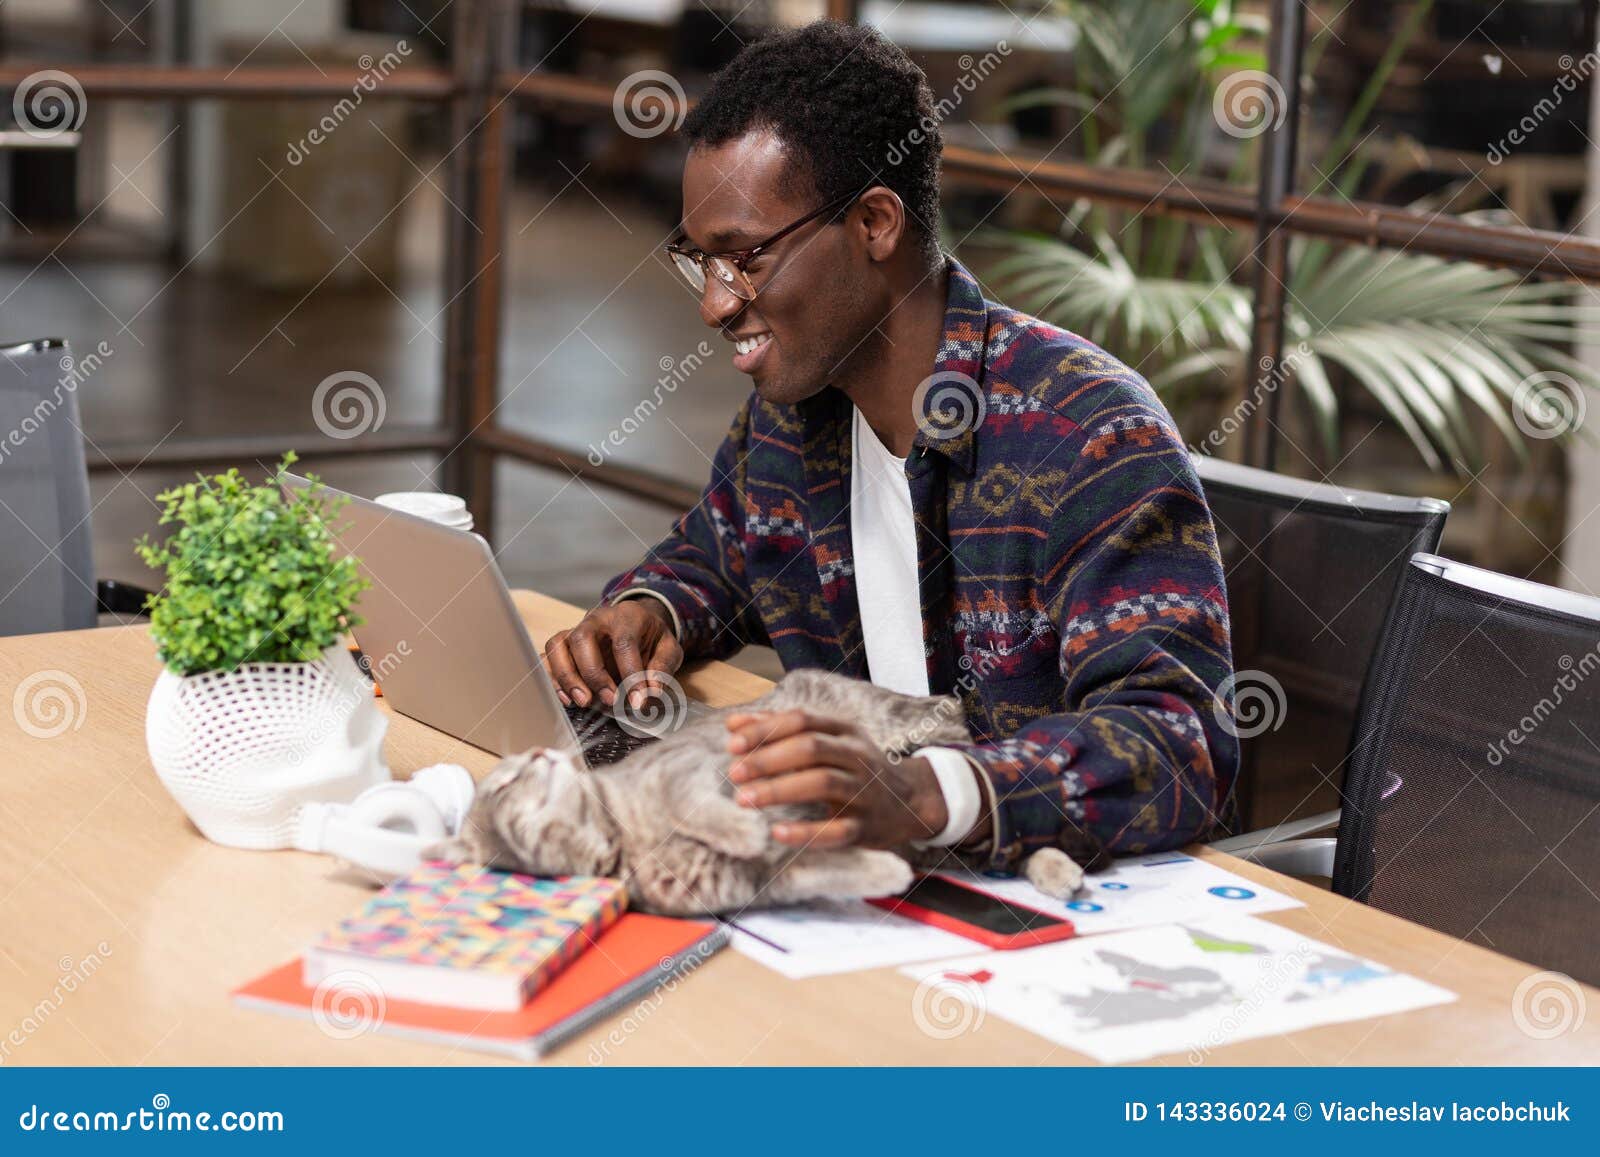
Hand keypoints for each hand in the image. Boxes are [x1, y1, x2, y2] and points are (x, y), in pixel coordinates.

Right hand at [544, 598, 682, 709]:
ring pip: (558, 646)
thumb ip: (662, 668)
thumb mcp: (668, 649)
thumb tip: (650, 693)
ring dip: (567, 677)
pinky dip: (552, 679)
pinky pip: (547, 658)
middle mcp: (596, 620)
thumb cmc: (652, 638)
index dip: (630, 674)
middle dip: (593, 674)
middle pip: (582, 639)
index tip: (638, 701)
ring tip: (585, 702)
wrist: (637, 624)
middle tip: (609, 700)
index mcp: (626, 616)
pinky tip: (567, 699)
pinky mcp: (563, 645)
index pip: (624, 643)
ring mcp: (575, 630)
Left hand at [723, 710, 947, 848]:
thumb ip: (781, 730)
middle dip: (768, 759)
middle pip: (811, 749)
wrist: (910, 803)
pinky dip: (806, 832)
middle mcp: (858, 756)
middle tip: (734, 772)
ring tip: (744, 798)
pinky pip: (837, 830)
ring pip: (822, 784)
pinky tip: (777, 832)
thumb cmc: (855, 768)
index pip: (802, 720)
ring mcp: (865, 791)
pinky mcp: (867, 827)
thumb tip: (733, 724)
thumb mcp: (828, 741)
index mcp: (845, 731)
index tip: (732, 743)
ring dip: (779, 790)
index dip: (765, 730)